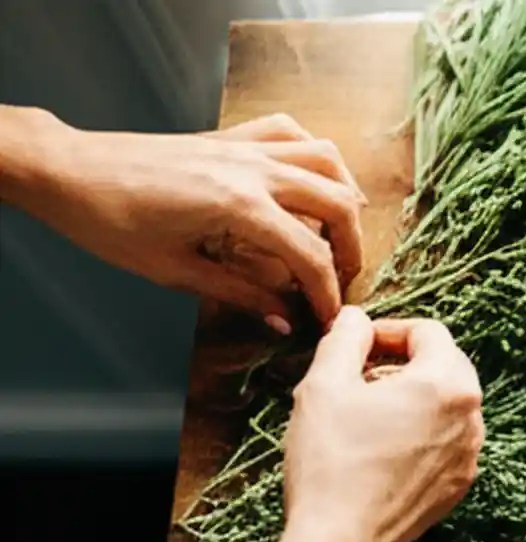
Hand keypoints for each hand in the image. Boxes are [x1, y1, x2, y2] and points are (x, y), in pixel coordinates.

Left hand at [18, 110, 365, 330]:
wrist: (69, 171)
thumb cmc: (110, 223)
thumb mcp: (176, 271)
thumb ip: (240, 293)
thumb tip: (284, 321)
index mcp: (240, 207)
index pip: (310, 255)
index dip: (327, 293)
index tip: (329, 320)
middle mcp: (253, 170)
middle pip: (336, 202)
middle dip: (351, 245)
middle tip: (341, 277)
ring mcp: (244, 146)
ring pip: (326, 158)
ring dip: (343, 193)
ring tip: (339, 227)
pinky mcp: (230, 135)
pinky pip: (289, 132)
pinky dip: (311, 153)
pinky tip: (307, 178)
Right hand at [282, 306, 484, 541]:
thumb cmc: (331, 461)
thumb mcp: (324, 385)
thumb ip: (345, 338)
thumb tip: (357, 318)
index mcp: (447, 383)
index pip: (428, 332)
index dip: (389, 330)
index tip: (358, 345)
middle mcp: (472, 416)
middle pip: (446, 365)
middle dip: (405, 362)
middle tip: (361, 375)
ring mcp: (471, 454)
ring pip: (448, 404)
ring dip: (414, 397)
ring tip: (369, 412)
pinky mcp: (461, 484)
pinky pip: (447, 440)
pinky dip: (422, 432)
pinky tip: (383, 447)